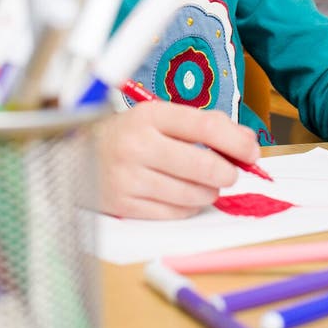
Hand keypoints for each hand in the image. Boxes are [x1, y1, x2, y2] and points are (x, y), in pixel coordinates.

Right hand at [96, 100, 260, 218]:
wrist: (75, 152)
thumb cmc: (128, 134)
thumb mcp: (160, 117)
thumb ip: (202, 124)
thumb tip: (246, 142)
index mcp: (150, 115)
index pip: (205, 126)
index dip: (236, 141)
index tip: (252, 151)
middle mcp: (137, 145)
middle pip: (203, 165)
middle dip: (227, 173)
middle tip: (230, 173)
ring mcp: (128, 177)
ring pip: (191, 194)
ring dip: (208, 192)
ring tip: (206, 185)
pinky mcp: (122, 205)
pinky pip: (172, 213)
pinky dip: (187, 207)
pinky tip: (185, 197)